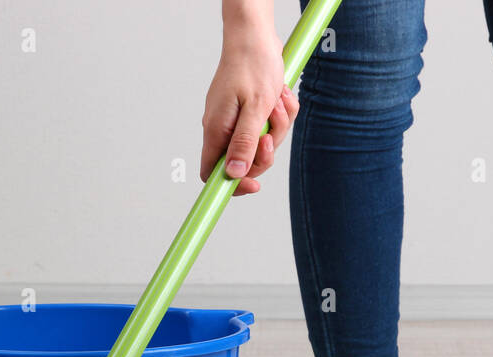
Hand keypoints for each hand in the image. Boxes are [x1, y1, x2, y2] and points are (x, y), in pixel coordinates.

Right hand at [201, 13, 298, 196]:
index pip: (212, 174)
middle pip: (243, 161)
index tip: (254, 184)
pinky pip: (266, 126)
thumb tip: (233, 175)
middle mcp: (221, 128)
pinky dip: (279, 115)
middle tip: (272, 130)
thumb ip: (244, 143)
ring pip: (259, 143)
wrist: (256, 35)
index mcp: (216, 130)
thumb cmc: (254, 65)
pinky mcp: (247, 111)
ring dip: (276, 126)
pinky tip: (280, 97)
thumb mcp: (255, 108)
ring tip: (278, 103)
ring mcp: (234, 120)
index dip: (232, 185)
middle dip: (266, 150)